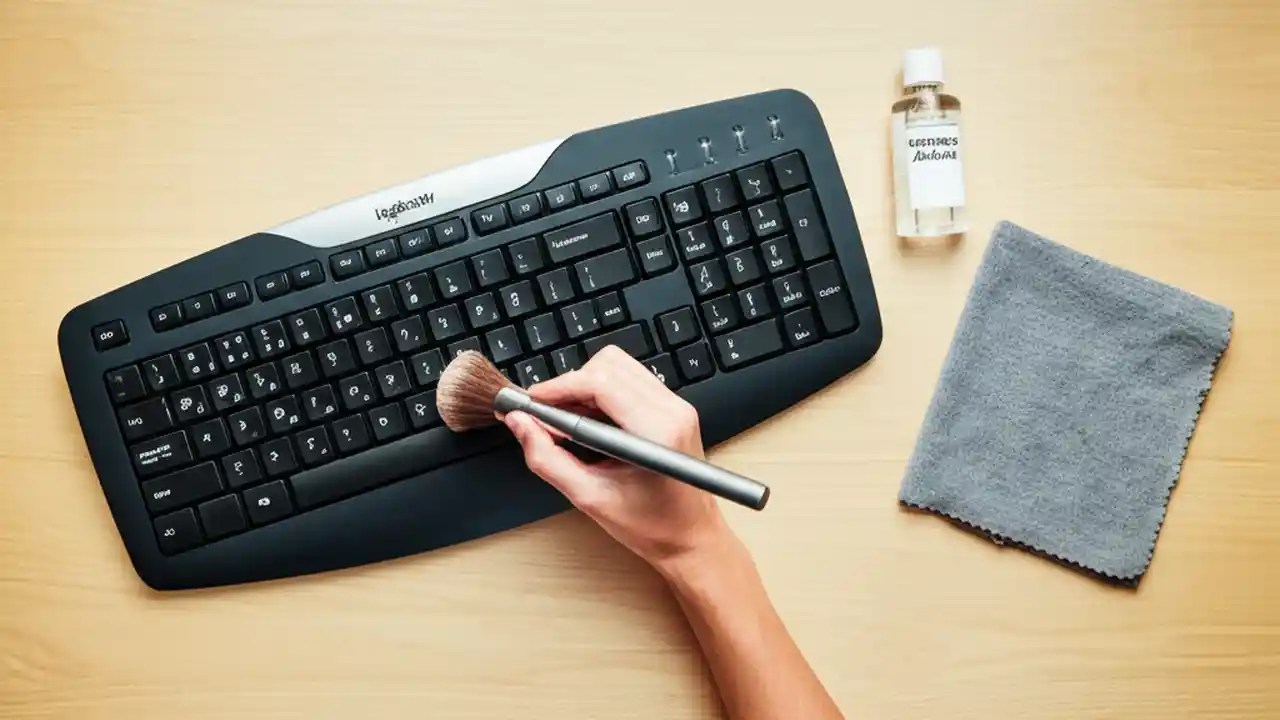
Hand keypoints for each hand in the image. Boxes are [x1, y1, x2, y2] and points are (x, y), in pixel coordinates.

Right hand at [503, 346, 727, 569]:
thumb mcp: (590, 497)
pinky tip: (591, 425)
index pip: (600, 383)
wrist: (691, 539)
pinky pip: (631, 381)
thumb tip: (520, 423)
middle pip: (608, 364)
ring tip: (569, 423)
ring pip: (619, 366)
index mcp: (656, 432)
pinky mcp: (673, 408)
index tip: (531, 402)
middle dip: (571, 385)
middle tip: (547, 415)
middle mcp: (672, 410)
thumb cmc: (652, 526)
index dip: (558, 387)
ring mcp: (677, 406)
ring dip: (586, 387)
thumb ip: (547, 458)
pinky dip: (603, 394)